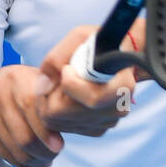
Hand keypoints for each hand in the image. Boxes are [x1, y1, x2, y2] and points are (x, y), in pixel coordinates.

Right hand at [0, 64, 63, 166]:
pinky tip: (31, 161)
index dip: (48, 133)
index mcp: (18, 77)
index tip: (59, 146)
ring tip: (45, 159)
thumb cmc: (24, 94)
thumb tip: (78, 123)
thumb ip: (57, 100)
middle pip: (25, 137)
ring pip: (17, 150)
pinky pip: (5, 155)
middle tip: (54, 154)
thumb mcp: (38, 88)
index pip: (35, 112)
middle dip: (44, 152)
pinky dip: (23, 165)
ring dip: (35, 161)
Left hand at [37, 22, 148, 136]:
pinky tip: (66, 95)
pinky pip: (61, 127)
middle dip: (50, 94)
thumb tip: (43, 87)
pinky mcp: (95, 130)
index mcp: (122, 87)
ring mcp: (106, 122)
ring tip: (62, 84)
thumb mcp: (80, 37)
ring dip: (50, 102)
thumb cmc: (98, 43)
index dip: (68, 82)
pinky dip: (56, 112)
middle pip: (62, 113)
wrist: (113, 55)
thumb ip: (58, 58)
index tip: (68, 68)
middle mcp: (117, 109)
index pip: (90, 99)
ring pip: (57, 122)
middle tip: (58, 76)